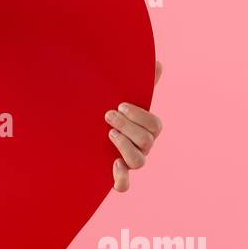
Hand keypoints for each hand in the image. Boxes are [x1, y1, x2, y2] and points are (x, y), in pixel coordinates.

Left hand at [105, 60, 163, 192]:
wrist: (89, 129)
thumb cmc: (113, 111)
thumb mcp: (126, 96)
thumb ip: (143, 83)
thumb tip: (157, 63)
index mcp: (147, 129)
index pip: (155, 125)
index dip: (140, 116)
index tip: (120, 104)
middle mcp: (142, 147)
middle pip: (147, 142)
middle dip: (128, 127)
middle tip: (107, 115)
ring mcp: (130, 161)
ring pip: (139, 162)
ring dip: (124, 147)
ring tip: (109, 134)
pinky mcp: (115, 174)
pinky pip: (124, 185)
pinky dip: (121, 179)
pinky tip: (112, 164)